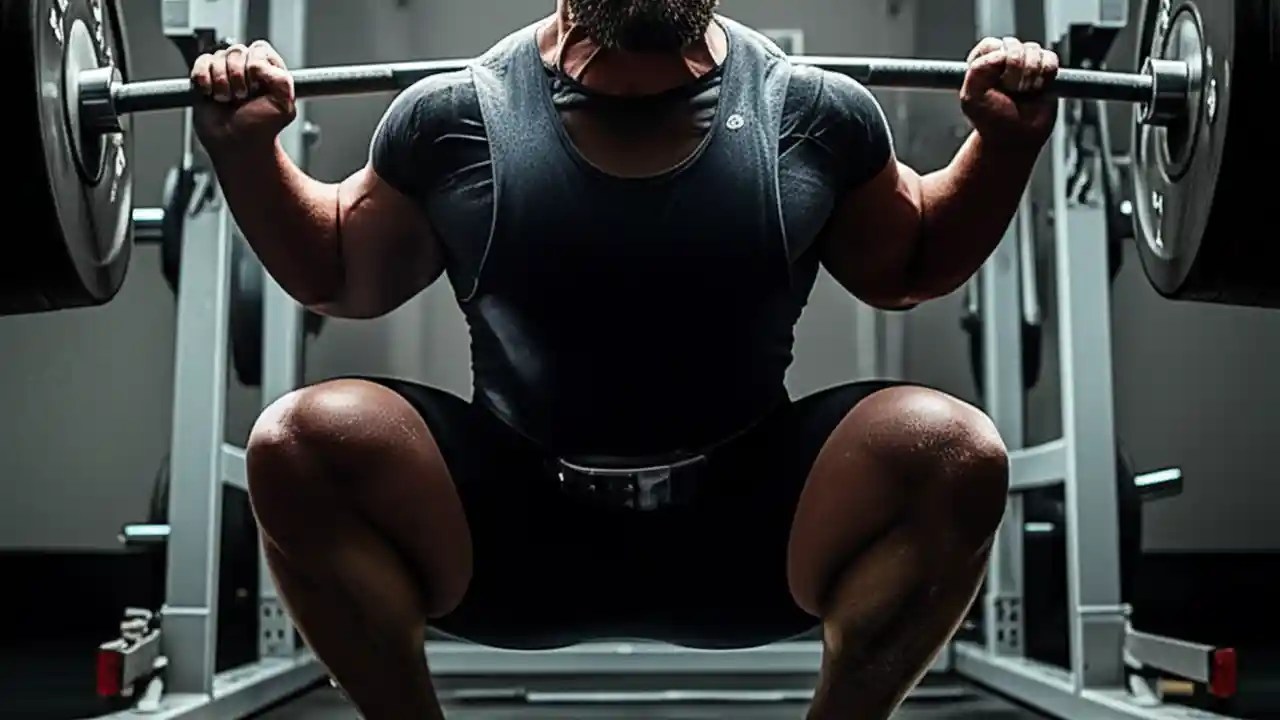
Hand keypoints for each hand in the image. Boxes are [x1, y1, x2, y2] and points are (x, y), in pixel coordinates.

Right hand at [190, 40, 295, 154]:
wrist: (236, 145)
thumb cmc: (261, 128)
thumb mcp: (284, 105)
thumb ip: (280, 78)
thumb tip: (257, 64)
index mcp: (269, 69)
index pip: (258, 49)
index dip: (255, 67)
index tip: (257, 88)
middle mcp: (247, 67)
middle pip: (236, 51)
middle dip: (238, 78)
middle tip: (242, 98)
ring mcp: (225, 70)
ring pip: (218, 57)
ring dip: (221, 83)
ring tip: (228, 100)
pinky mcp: (205, 76)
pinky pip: (201, 63)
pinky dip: (204, 79)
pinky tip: (211, 94)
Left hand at [960, 37, 1058, 149]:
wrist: (1017, 137)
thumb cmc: (992, 121)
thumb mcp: (972, 97)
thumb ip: (978, 70)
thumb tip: (1003, 53)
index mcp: (981, 63)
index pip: (991, 45)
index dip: (997, 62)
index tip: (996, 82)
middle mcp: (1003, 59)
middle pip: (1014, 45)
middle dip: (1015, 71)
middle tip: (1011, 92)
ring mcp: (1025, 63)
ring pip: (1033, 50)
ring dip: (1030, 75)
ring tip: (1023, 93)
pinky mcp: (1044, 69)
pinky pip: (1050, 59)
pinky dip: (1046, 76)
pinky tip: (1037, 89)